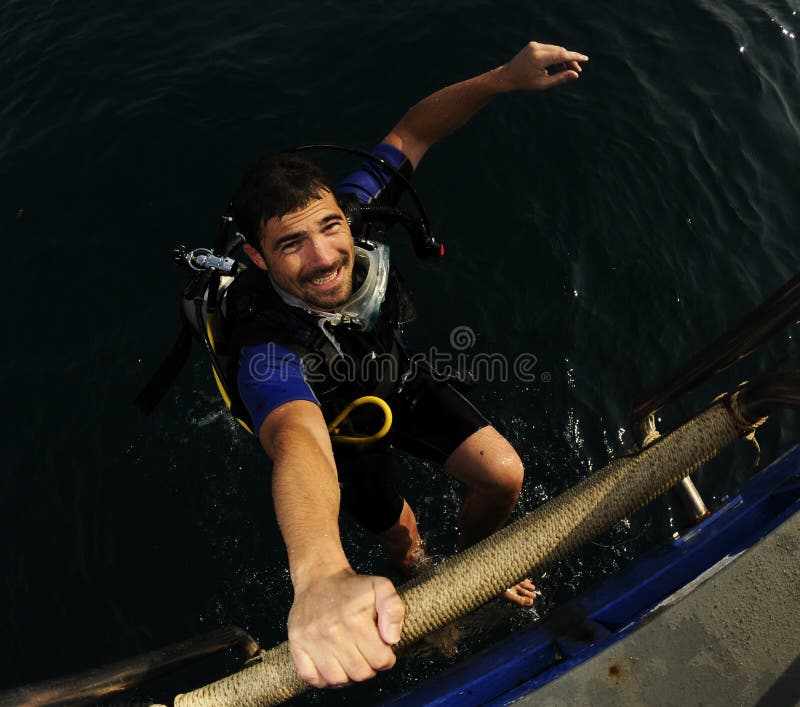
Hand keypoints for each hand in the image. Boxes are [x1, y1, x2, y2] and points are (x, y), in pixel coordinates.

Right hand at [287, 569, 404, 687]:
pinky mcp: (296, 644)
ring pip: (337, 680)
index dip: (386, 659)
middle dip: (369, 668)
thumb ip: (394, 610)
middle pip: (360, 673)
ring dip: (348, 676)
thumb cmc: (353, 587)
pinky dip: (324, 679)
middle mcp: (332, 631)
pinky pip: (311, 678)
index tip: (382, 650)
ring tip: (351, 660)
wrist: (320, 577)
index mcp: (356, 618)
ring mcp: (312, 639)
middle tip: (367, 655)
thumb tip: (391, 639)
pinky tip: (333, 666)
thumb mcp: (381, 587)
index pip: (380, 660)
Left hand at [500, 41, 588, 91]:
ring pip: (555, 49)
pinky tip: (559, 64)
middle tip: (577, 70)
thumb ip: (560, 79)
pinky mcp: (533, 44)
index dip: (575, 57)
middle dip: (570, 60)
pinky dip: (555, 55)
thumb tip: (575, 75)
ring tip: (569, 69)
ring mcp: (535, 45)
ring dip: (563, 57)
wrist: (507, 76)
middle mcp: (537, 48)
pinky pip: (549, 48)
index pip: (562, 55)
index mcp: (539, 58)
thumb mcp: (543, 84)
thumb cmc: (525, 83)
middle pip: (560, 51)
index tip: (585, 59)